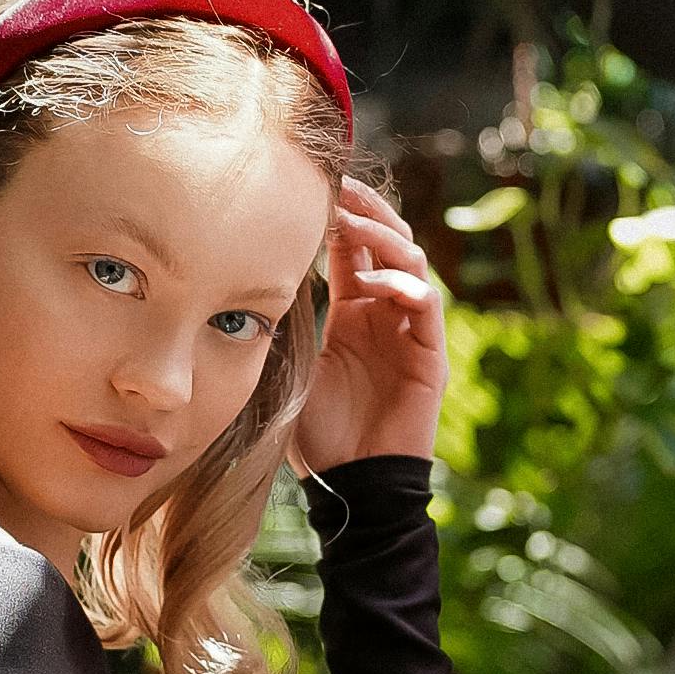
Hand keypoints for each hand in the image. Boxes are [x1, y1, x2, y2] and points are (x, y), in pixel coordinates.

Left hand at [291, 181, 448, 472]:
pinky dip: (404, 288)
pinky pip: (426, 307)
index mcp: (354, 312)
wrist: (353, 486)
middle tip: (340, 187)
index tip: (314, 188)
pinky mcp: (429, 356)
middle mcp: (386, 313)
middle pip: (387, 242)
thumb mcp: (291, 368)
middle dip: (366, 211)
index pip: (353, 247)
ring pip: (411, 263)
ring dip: (385, 238)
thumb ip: (284, 324)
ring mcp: (410, 332)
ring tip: (355, 222)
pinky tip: (374, 283)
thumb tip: (245, 278)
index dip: (339, 214)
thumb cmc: (319, 437)